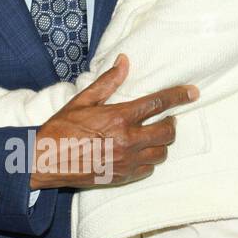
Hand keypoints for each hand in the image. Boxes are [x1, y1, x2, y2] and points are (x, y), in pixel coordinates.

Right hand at [30, 54, 198, 189]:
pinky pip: (148, 169)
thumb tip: (124, 62)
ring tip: (152, 135)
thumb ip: (107, 82)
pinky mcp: (122, 176)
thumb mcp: (82, 101)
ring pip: (161, 153)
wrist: (45, 161)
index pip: (158, 103)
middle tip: (166, 118)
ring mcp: (126, 161)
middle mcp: (127, 141)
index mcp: (119, 118)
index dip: (179, 96)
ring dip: (161, 143)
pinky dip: (148, 160)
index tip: (192, 92)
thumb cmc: (61, 128)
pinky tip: (138, 152)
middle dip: (171, 123)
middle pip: (168, 132)